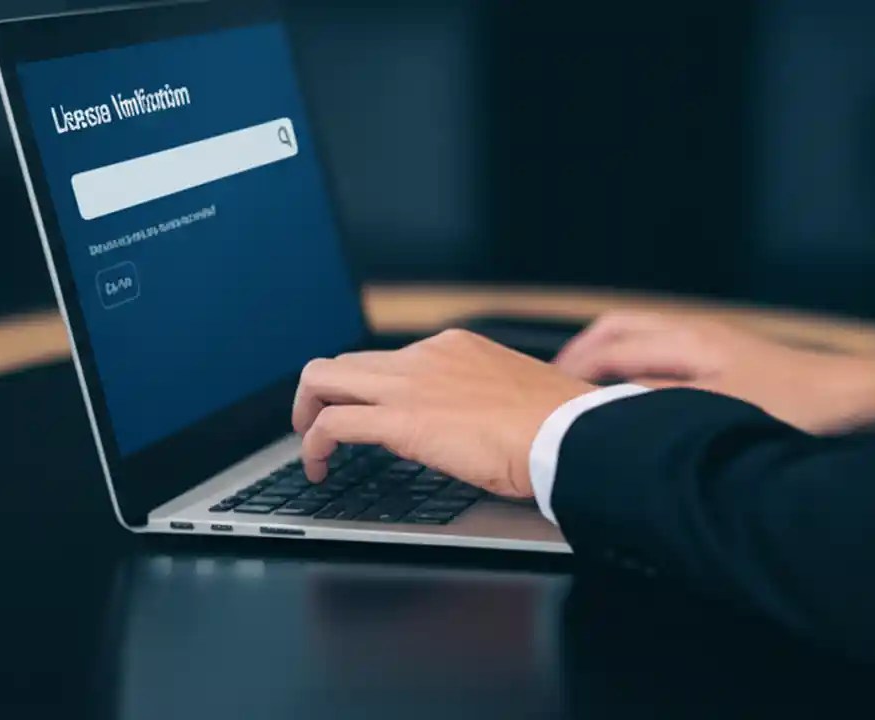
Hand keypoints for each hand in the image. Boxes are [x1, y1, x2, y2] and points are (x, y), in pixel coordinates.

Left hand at [292, 329, 593, 497]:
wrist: (567, 434)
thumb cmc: (555, 425)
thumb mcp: (510, 396)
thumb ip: (477, 400)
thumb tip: (465, 425)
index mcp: (454, 347)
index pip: (389, 358)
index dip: (368, 388)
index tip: (368, 412)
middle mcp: (425, 355)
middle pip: (346, 361)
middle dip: (322, 394)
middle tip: (319, 425)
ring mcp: (409, 384)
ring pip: (324, 378)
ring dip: (307, 413)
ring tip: (312, 447)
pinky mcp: (401, 419)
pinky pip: (333, 423)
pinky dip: (314, 445)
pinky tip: (318, 467)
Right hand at [554, 312, 874, 434]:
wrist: (844, 393)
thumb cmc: (790, 406)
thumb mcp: (716, 412)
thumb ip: (657, 405)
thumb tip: (605, 406)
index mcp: (684, 342)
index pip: (608, 349)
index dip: (570, 371)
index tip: (543, 393)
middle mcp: (688, 331)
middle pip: (614, 329)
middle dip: (577, 354)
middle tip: (549, 382)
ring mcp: (703, 338)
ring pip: (634, 333)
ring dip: (601, 353)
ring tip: (579, 383)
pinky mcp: (717, 350)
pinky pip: (653, 344)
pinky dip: (626, 358)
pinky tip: (627, 387)